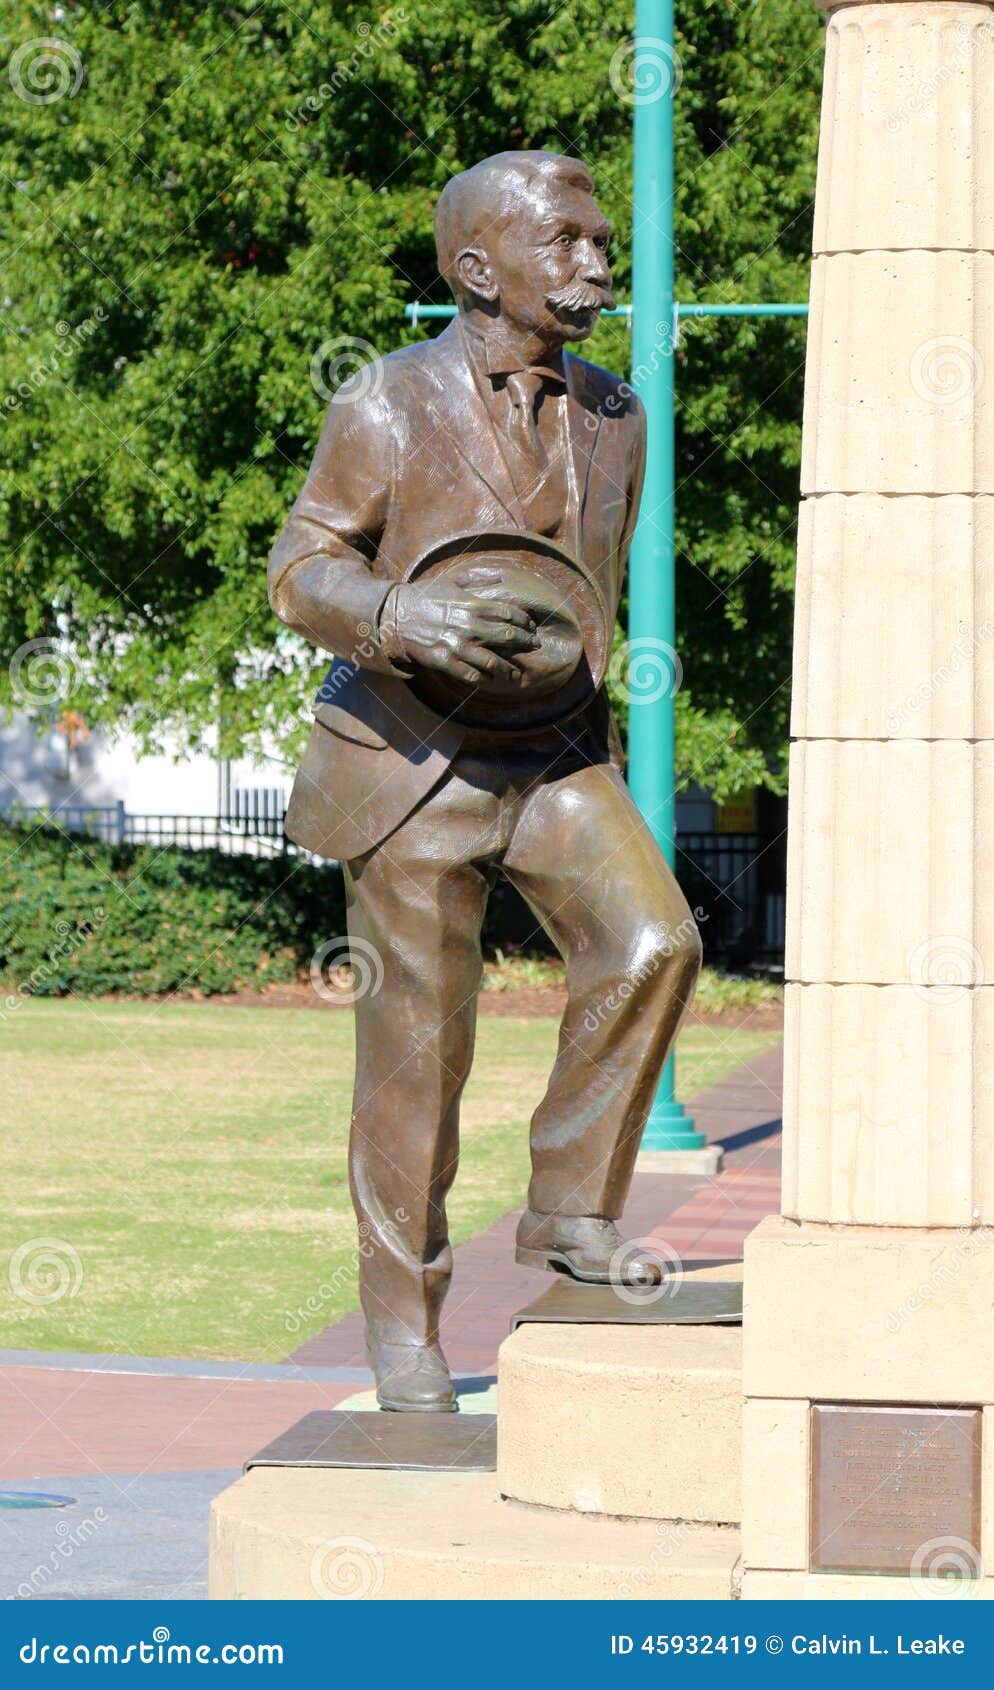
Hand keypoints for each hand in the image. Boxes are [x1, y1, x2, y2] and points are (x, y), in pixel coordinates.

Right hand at [392, 572, 538, 684]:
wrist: (395, 614)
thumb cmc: (424, 595)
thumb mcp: (451, 581)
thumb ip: (477, 580)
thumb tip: (501, 578)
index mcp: (472, 604)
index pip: (508, 614)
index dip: (524, 621)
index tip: (531, 626)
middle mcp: (468, 626)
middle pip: (507, 637)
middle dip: (525, 642)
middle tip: (535, 646)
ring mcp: (456, 646)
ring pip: (492, 661)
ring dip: (508, 668)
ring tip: (516, 673)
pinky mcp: (444, 661)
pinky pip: (470, 675)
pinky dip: (483, 679)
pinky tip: (489, 679)